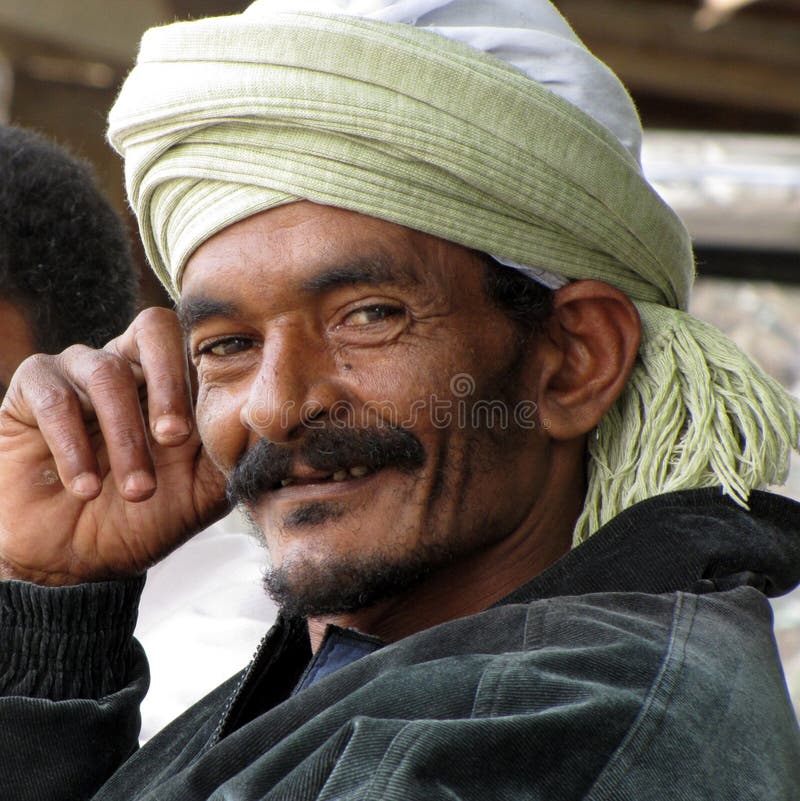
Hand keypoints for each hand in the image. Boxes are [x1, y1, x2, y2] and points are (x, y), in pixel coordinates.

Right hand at [0, 307, 228, 584]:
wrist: (80, 561)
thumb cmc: (147, 518)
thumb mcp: (203, 490)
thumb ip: (234, 453)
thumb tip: (276, 424)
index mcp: (171, 380)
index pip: (195, 343)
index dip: (208, 372)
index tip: (217, 424)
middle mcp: (127, 364)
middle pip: (153, 329)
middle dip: (169, 386)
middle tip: (174, 440)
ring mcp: (77, 372)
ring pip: (106, 372)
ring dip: (124, 437)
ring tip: (136, 490)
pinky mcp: (32, 390)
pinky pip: (54, 395)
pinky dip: (73, 446)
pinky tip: (86, 488)